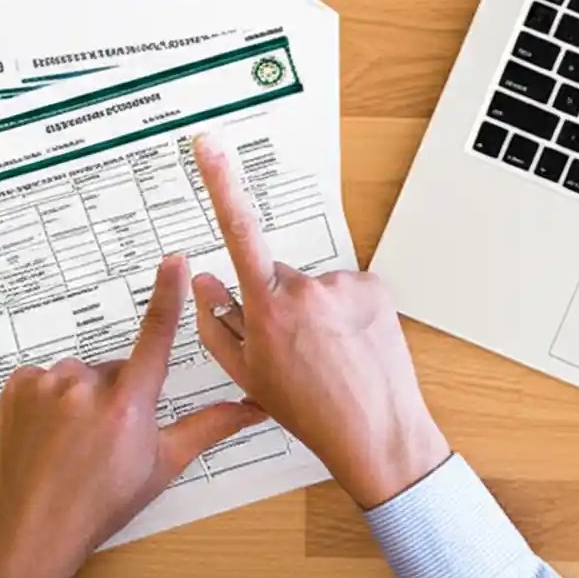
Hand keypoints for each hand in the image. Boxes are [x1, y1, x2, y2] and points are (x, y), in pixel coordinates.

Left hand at [0, 255, 266, 577]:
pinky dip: (50, 399)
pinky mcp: (18, 388)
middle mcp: (87, 388)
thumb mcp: (163, 464)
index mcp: (129, 404)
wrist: (35, 530)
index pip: (156, 337)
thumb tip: (254, 408)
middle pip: (117, 368)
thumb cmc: (103, 502)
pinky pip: (45, 378)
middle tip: (110, 438)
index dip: (167, 295)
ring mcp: (48, 386)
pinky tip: (50, 432)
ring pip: (80, 375)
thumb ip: (210, 426)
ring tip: (76, 440)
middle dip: (120, 392)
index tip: (174, 260)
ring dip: (83, 397)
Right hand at [189, 136, 450, 508]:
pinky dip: (345, 313)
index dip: (220, 183)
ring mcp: (343, 285)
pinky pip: (346, 290)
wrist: (375, 430)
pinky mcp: (374, 287)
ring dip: (316, 312)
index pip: (237, 231)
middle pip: (277, 277)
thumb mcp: (247, 374)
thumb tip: (203, 280)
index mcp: (267, 307)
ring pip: (314, 287)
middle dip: (278, 302)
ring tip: (327, 356)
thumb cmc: (309, 411)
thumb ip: (216, 322)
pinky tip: (350, 346)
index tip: (210, 146)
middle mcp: (306, 288)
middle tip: (294, 350)